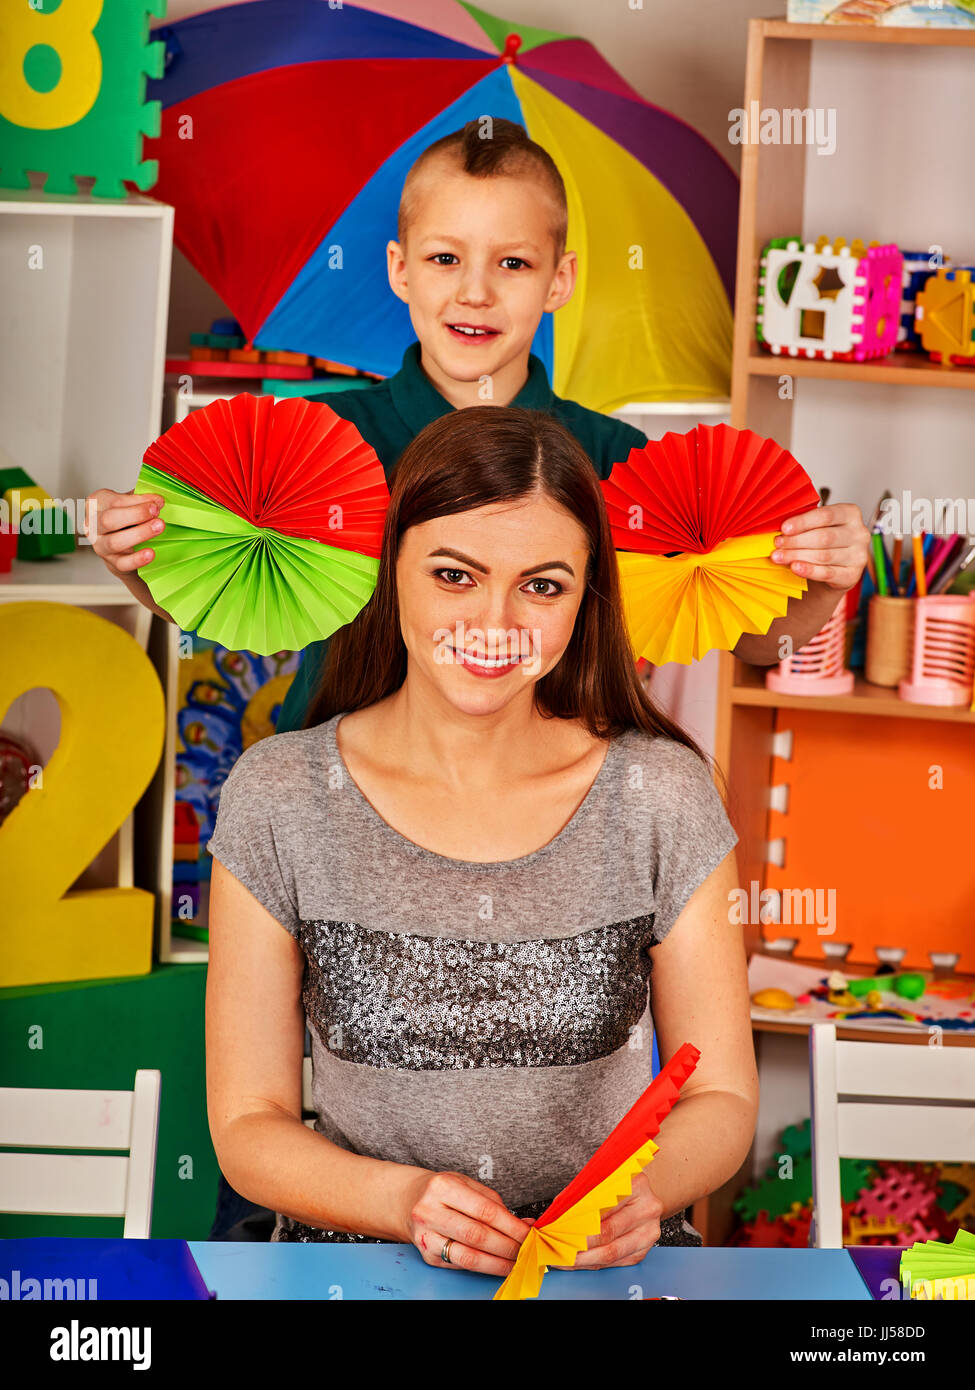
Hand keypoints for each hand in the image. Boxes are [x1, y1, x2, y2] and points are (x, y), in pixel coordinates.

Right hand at [84, 488, 164, 576]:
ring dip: (139, 534)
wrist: (123, 547)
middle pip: (108, 520)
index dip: (136, 501)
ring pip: (114, 542)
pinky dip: (137, 559)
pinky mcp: (111, 563)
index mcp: (96, 505)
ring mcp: (101, 546)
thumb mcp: (130, 504)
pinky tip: (150, 553)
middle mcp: (93, 526)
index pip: (113, 501)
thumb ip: (141, 501)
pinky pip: (122, 563)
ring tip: (159, 527)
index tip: (156, 502)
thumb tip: (157, 501)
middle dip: (135, 514)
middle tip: (156, 512)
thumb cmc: (126, 520)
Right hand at [398, 1168, 531, 1276]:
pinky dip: (481, 1266)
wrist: (408, 1200)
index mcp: (443, 1187)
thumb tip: (525, 1224)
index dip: (511, 1226)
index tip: (529, 1234)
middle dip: (507, 1247)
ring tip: (514, 1263)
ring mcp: (425, 1235)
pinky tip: (495, 1264)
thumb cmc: (442, 1191)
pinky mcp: (426, 1254)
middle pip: (477, 1235)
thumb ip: (495, 1203)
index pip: (485, 1211)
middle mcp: (430, 1211)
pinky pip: (459, 1264)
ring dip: (496, 1263)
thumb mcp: (466, 1184)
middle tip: (526, 1251)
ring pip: (467, 1256)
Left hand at [552, 1170, 663, 1269]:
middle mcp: (647, 1209)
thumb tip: (556, 1217)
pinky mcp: (643, 1250)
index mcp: (635, 1185)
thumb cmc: (617, 1186)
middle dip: (578, 1245)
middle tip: (557, 1249)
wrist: (643, 1194)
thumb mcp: (601, 1179)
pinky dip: (593, 1263)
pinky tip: (578, 1261)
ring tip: (563, 1259)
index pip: (602, 1207)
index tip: (557, 1230)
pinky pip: (614, 1262)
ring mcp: (648, 1232)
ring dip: (583, 1260)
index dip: (577, 1222)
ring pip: (610, 1253)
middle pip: (607, 1234)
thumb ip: (581, 1195)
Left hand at [770, 502, 869, 591]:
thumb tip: (780, 528)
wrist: (835, 568)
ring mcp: (859, 556)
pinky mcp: (852, 575)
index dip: (803, 522)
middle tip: (777, 544)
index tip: (784, 528)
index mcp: (851, 514)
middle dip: (796, 541)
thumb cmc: (823, 541)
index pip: (826, 515)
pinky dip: (808, 570)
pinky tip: (795, 567)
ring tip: (779, 556)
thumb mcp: (817, 526)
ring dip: (797, 556)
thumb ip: (804, 523)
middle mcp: (859, 534)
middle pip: (824, 537)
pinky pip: (827, 573)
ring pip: (824, 555)